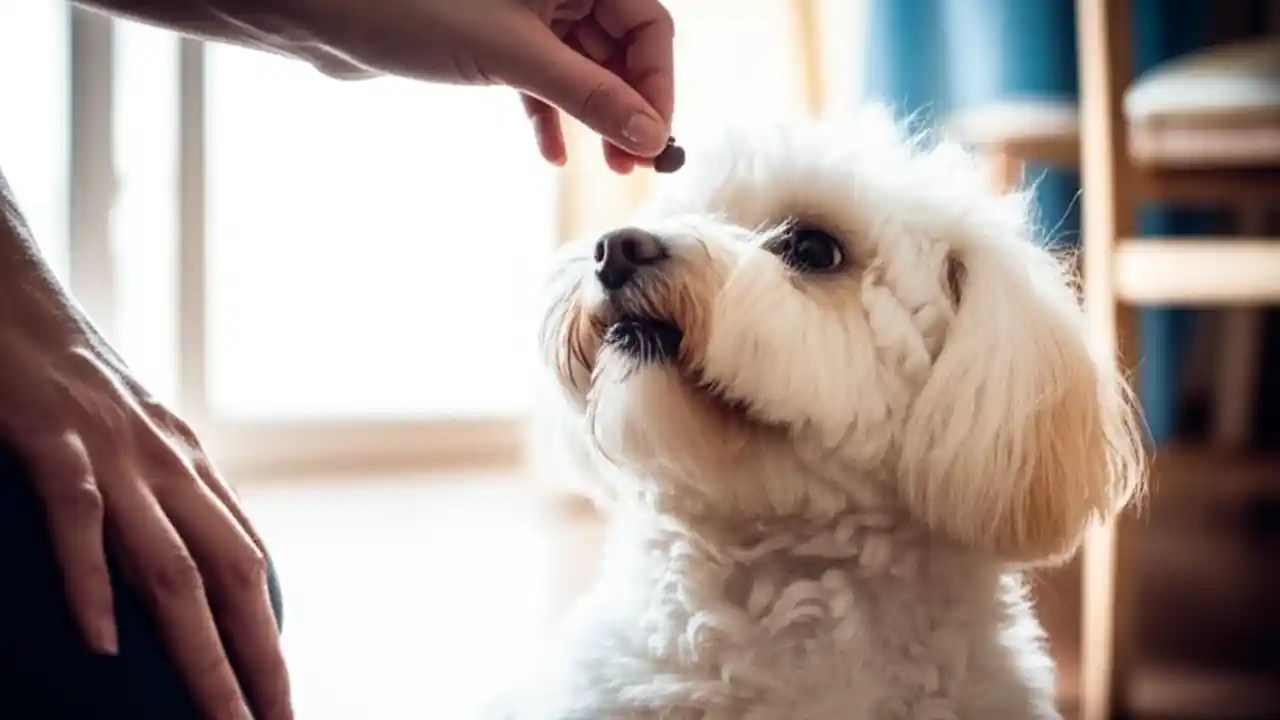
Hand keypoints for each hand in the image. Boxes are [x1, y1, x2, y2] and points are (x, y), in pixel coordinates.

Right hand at [0, 190, 289, 718]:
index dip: (269, 636)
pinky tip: (102, 642)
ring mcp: (116, 451)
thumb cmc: (66, 377)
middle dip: (260, 658)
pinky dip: (93, 580)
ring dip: (204, 648)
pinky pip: (79, 515)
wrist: (15, 294)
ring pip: (174, 563)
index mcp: (188, 470)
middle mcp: (170, 464)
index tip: (281, 700)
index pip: (248, 566)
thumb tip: (171, 571)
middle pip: (234, 576)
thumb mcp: (128, 441)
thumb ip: (155, 500)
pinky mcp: (53, 435)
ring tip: (223, 716)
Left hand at [83, 0, 674, 172]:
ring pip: (582, 68)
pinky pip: (540, 79)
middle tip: (630, 162)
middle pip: (619, 49)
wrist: (323, 12)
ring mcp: (525, 14)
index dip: (655, 84)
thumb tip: (648, 131)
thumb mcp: (514, 56)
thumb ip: (588, 94)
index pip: (647, 25)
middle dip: (627, 107)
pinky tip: (552, 153)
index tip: (652, 137)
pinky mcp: (493, 40)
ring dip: (593, 118)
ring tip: (601, 165)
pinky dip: (548, 114)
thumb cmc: (408, 9)